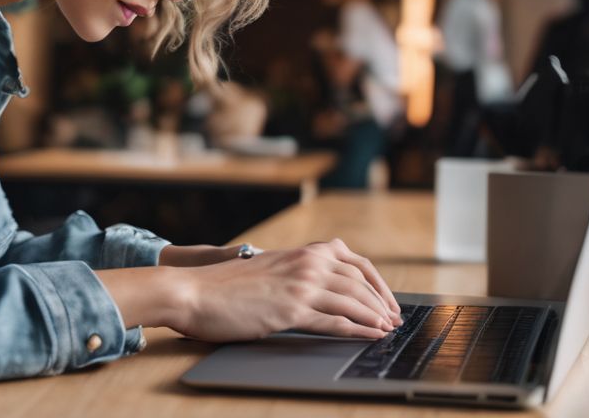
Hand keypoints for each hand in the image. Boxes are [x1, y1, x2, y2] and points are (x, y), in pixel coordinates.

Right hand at [169, 238, 402, 341]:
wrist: (194, 291)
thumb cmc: (226, 286)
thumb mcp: (270, 269)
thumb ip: (296, 273)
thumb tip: (321, 288)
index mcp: (302, 252)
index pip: (355, 262)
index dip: (377, 283)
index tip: (386, 299)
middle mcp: (306, 264)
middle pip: (360, 282)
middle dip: (382, 303)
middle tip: (394, 319)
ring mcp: (300, 285)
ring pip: (352, 301)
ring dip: (375, 317)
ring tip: (387, 330)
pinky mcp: (290, 310)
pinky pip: (334, 321)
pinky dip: (357, 329)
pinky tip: (369, 336)